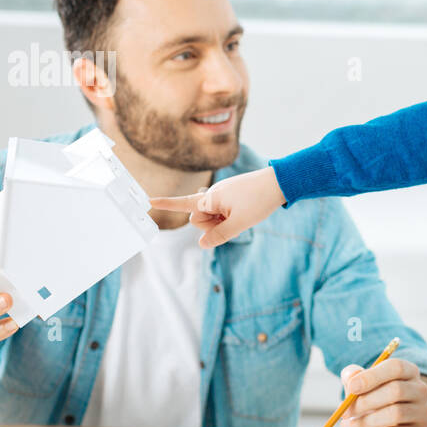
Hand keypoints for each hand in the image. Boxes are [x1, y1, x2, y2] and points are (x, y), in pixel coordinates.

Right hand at [150, 166, 285, 247]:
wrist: (279, 182)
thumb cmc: (259, 200)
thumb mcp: (240, 223)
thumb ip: (219, 236)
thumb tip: (202, 244)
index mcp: (210, 198)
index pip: (183, 204)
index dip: (165, 204)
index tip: (147, 201)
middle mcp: (212, 194)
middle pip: (199, 219)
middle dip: (212, 225)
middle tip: (234, 220)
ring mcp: (221, 194)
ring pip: (212, 217)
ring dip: (223, 221)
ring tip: (242, 214)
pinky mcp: (230, 195)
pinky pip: (222, 211)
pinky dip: (229, 216)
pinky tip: (241, 211)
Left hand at [336, 358, 426, 426]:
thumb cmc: (375, 405)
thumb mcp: (362, 388)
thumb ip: (353, 378)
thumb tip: (351, 377)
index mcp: (409, 372)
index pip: (396, 367)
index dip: (372, 376)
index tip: (351, 387)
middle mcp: (422, 390)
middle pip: (396, 390)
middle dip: (365, 402)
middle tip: (345, 413)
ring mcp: (425, 413)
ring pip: (395, 414)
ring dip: (365, 422)